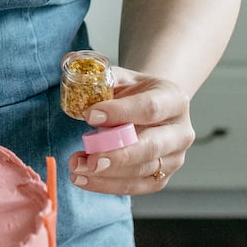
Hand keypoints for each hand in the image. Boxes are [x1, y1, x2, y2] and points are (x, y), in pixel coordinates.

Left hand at [67, 67, 192, 194]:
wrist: (154, 108)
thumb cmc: (135, 91)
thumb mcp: (122, 76)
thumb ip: (97, 72)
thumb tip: (66, 60)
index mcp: (174, 99)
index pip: (149, 108)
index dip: (119, 113)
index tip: (89, 115)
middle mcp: (180, 132)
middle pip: (151, 146)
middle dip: (116, 154)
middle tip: (88, 159)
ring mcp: (174, 158)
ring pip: (142, 170)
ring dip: (107, 174)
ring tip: (77, 167)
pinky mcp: (161, 177)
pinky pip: (135, 186)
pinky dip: (108, 185)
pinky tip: (84, 179)